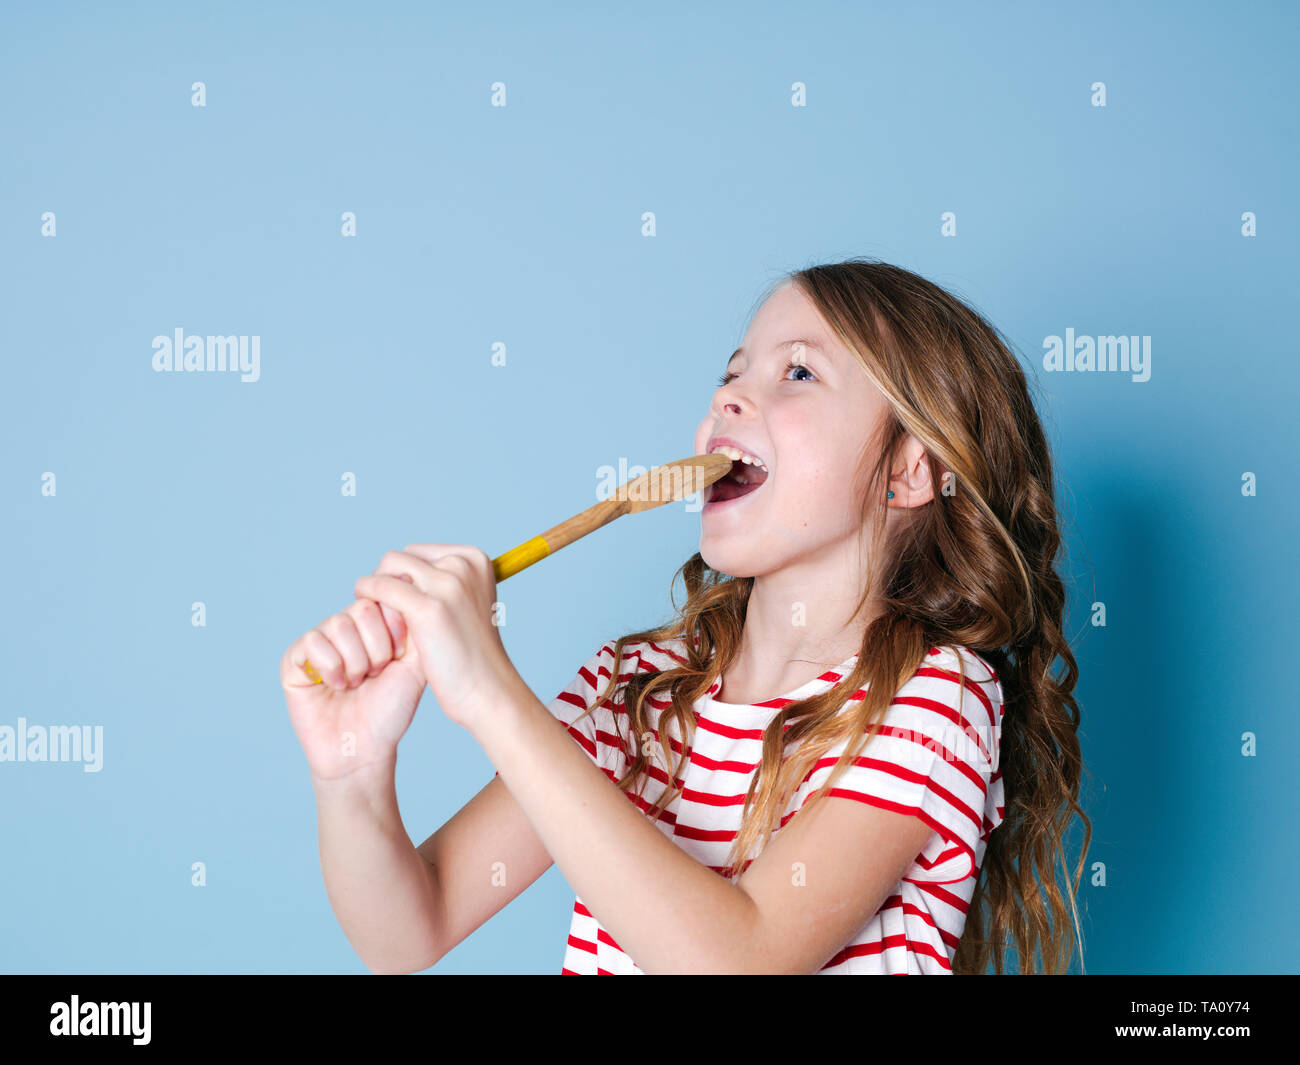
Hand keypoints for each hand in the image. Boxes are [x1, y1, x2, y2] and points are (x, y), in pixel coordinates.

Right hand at [280, 593, 425, 782]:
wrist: (366, 748)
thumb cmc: (391, 709)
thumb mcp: (415, 664)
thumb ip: (415, 626)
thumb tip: (408, 585)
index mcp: (373, 625)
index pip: (383, 598)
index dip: (394, 630)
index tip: (397, 658)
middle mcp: (344, 628)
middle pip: (362, 609)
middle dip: (377, 649)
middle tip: (375, 675)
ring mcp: (318, 641)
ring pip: (338, 624)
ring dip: (355, 662)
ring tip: (356, 683)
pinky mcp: (294, 659)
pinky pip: (313, 642)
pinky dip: (331, 668)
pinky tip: (335, 687)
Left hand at [352, 544, 520, 730]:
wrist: (486, 689)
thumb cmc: (472, 653)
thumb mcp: (466, 605)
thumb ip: (442, 582)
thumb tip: (402, 568)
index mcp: (475, 560)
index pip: (419, 553)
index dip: (402, 577)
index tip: (398, 602)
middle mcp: (463, 565)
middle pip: (402, 557)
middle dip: (387, 580)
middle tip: (383, 611)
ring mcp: (447, 584)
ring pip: (388, 567)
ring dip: (375, 587)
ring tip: (375, 614)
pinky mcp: (428, 607)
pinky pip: (381, 587)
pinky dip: (367, 596)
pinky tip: (365, 615)